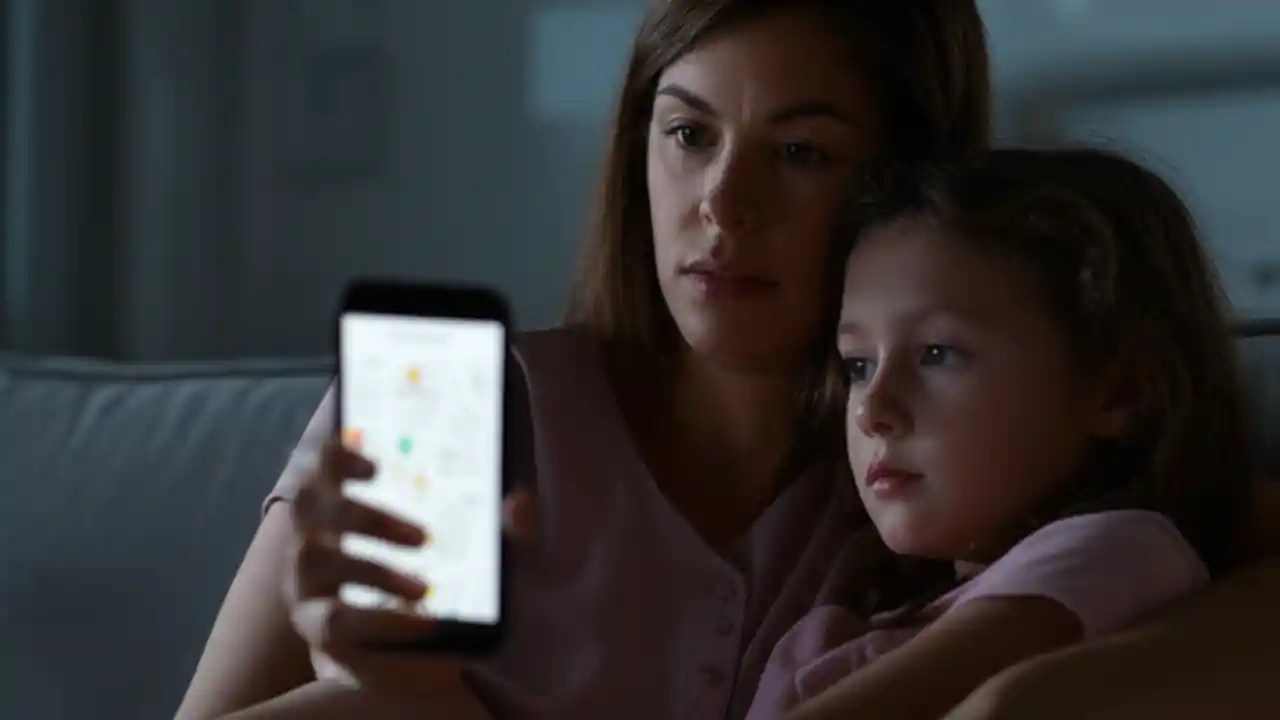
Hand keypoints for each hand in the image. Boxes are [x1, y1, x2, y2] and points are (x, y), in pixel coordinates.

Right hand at [283, 437, 535, 705]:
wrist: (422, 657)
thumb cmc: (445, 586)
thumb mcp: (483, 554)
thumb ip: (506, 529)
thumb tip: (520, 502)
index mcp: (344, 504)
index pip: (323, 463)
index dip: (339, 455)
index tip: (377, 464)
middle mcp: (313, 535)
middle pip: (311, 504)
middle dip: (365, 514)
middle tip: (424, 537)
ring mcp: (305, 582)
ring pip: (317, 558)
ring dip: (374, 569)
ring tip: (423, 589)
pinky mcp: (314, 628)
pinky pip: (336, 620)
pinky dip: (381, 619)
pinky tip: (421, 623)